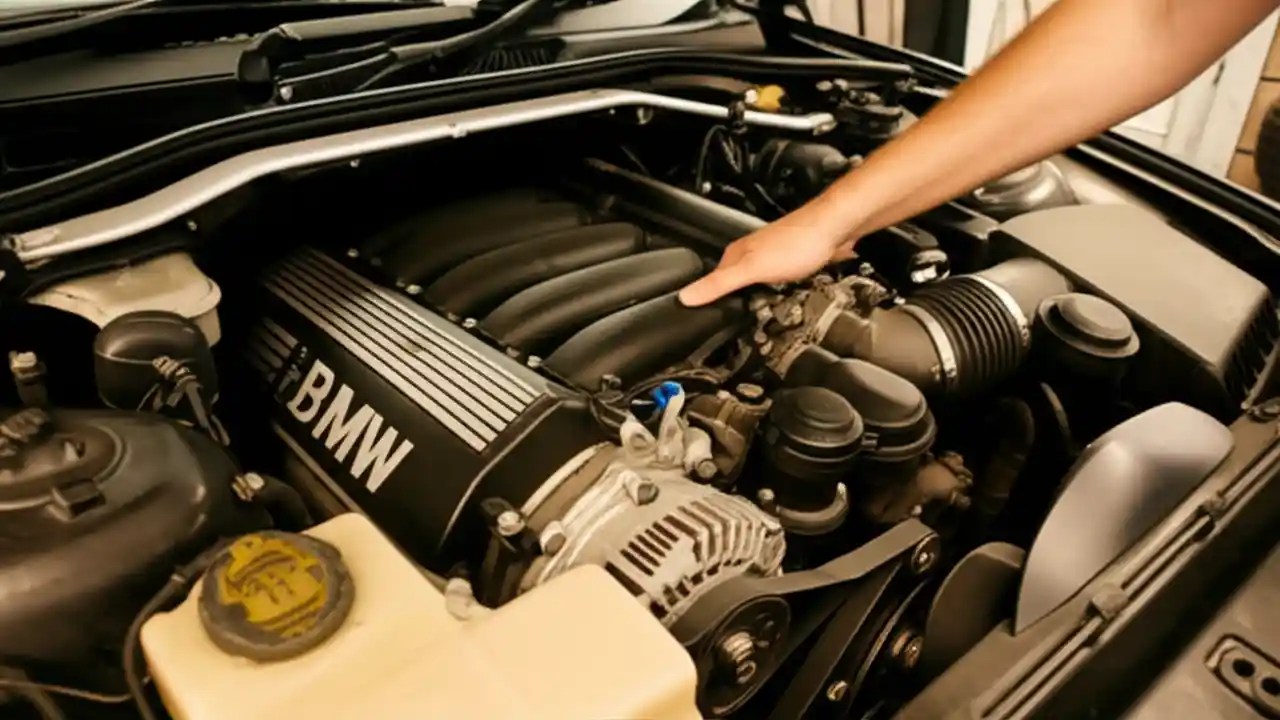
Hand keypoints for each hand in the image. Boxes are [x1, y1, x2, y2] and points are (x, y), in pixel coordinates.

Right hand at [678, 208, 854, 305]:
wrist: (837, 228)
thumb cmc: (799, 242)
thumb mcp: (753, 269)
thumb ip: (720, 284)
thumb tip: (685, 295)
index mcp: (738, 254)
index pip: (714, 280)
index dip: (709, 298)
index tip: (702, 316)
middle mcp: (754, 252)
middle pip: (736, 280)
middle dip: (734, 300)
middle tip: (731, 322)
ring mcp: (775, 255)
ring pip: (758, 280)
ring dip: (757, 295)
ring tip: (755, 313)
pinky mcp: (796, 260)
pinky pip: (780, 279)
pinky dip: (779, 290)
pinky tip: (783, 296)